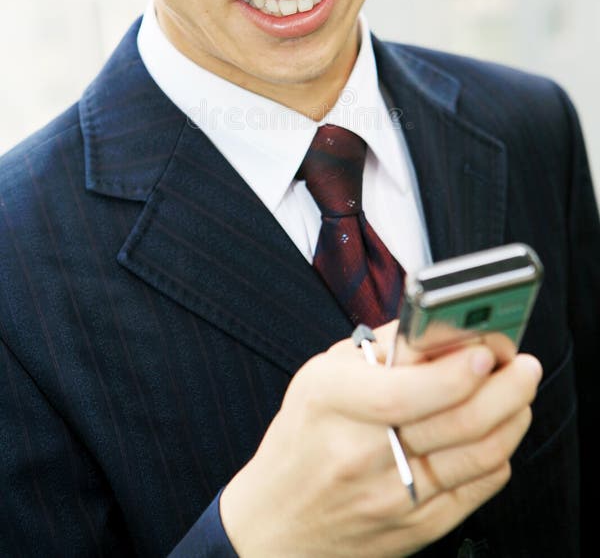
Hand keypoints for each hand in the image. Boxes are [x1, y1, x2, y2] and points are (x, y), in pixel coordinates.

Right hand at [220, 321, 541, 557]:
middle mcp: (362, 453)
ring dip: (512, 416)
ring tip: (518, 391)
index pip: (404, 393)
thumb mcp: (322, 376)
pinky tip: (498, 431)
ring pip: (478, 456)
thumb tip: (440, 326)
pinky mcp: (416, 528)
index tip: (486, 349)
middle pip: (455, 423)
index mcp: (332, 402)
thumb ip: (382, 349)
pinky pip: (477, 489)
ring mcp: (393, 496)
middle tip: (522, 364)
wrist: (277, 523)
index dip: (454, 372)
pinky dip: (498, 454)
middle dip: (505, 387)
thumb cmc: (302, 440)